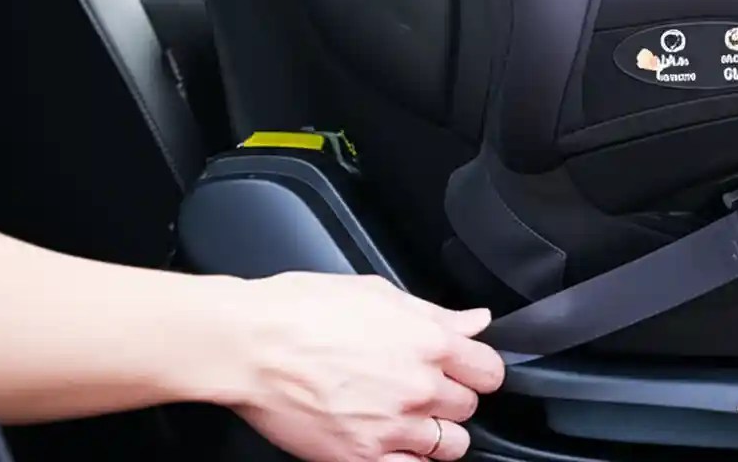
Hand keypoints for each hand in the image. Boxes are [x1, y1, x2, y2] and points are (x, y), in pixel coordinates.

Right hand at [220, 273, 504, 461]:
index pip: (490, 370)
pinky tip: (394, 445)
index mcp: (429, 342)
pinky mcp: (360, 457)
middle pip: (469, 407)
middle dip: (452, 398)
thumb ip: (435, 313)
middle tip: (423, 388)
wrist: (247, 345)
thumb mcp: (378, 293)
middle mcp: (419, 387)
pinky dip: (410, 461)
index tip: (466, 370)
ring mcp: (393, 427)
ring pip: (452, 445)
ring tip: (410, 419)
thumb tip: (475, 320)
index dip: (478, 369)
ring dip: (438, 434)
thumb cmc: (302, 311)